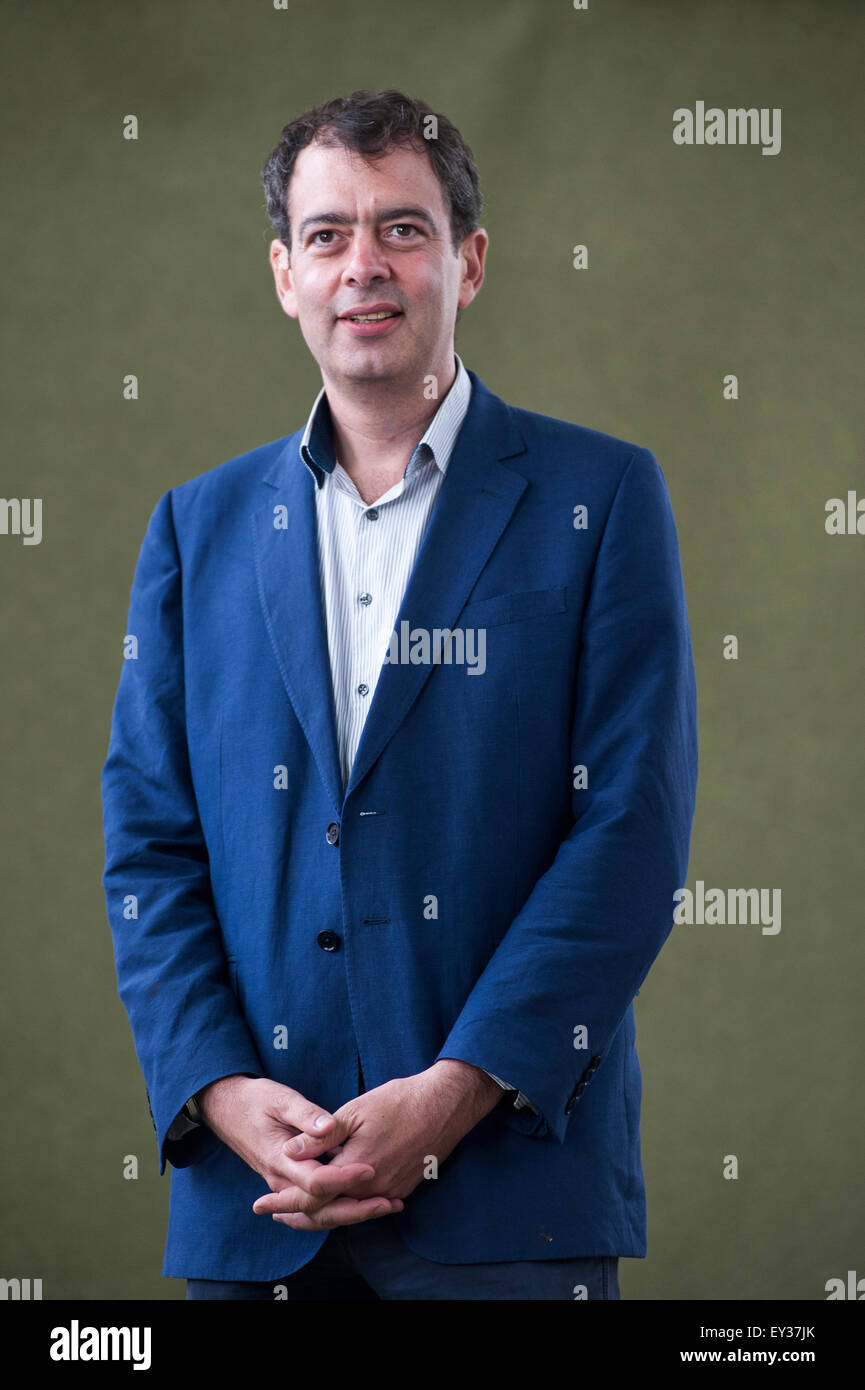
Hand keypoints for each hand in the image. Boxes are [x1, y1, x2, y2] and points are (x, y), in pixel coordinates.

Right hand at [197, 1075, 402, 1226]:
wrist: (227, 1109)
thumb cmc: (255, 1100)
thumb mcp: (280, 1098)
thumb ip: (306, 1115)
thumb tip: (329, 1127)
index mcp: (280, 1160)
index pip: (316, 1181)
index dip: (345, 1178)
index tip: (370, 1169)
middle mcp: (281, 1180)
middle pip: (321, 1208)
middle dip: (357, 1209)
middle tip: (390, 1202)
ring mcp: (285, 1185)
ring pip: (320, 1212)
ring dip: (353, 1212)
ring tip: (388, 1205)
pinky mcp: (291, 1183)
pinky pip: (317, 1205)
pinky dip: (341, 1208)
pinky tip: (366, 1204)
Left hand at [252, 1060, 503, 1230]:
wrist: (445, 1104)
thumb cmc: (400, 1101)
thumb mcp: (355, 1111)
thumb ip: (321, 1136)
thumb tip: (289, 1151)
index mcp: (356, 1169)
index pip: (312, 1197)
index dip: (284, 1202)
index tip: (262, 1205)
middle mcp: (374, 1188)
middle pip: (329, 1214)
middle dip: (298, 1214)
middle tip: (273, 1213)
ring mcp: (391, 1191)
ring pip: (349, 1211)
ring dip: (323, 1212)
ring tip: (298, 1211)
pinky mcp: (404, 1187)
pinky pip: (369, 1205)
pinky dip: (347, 1205)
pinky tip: (336, 1198)